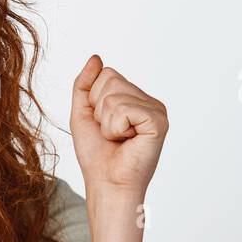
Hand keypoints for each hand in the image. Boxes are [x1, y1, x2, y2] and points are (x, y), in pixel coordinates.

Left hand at [70, 54, 167, 196]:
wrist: (107, 184)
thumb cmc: (97, 155)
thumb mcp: (82, 114)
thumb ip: (85, 85)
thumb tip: (96, 58)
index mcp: (134, 98)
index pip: (106, 74)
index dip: (94, 101)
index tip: (103, 125)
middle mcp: (149, 101)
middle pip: (111, 79)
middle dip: (99, 109)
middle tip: (111, 134)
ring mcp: (157, 110)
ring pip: (115, 94)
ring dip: (106, 122)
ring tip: (118, 139)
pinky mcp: (159, 121)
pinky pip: (124, 109)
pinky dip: (115, 128)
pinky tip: (127, 141)